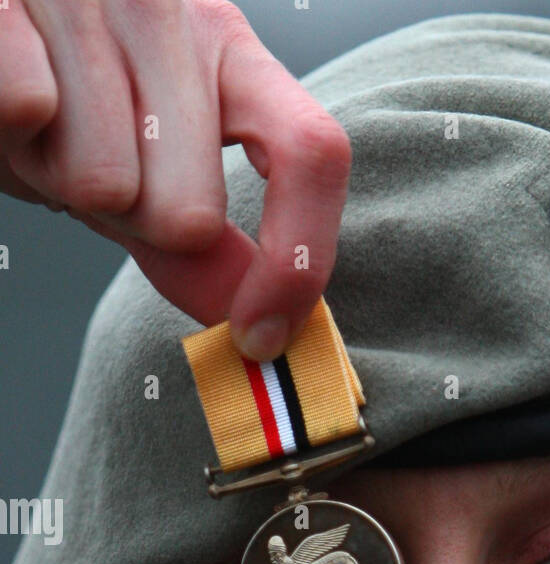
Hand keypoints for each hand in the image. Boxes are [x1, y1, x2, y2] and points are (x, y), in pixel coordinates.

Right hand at [0, 0, 351, 359]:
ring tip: (47, 134)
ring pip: (106, 182)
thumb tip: (259, 335)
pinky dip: (11, 134)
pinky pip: (30, 106)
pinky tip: (9, 108)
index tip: (261, 336)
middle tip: (95, 172)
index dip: (296, 263)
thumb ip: (206, 255)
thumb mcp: (147, 179)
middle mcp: (173, 12)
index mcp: (227, 48)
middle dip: (133, 222)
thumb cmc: (64, 109)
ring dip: (61, 181)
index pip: (310, 154)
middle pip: (191, 212)